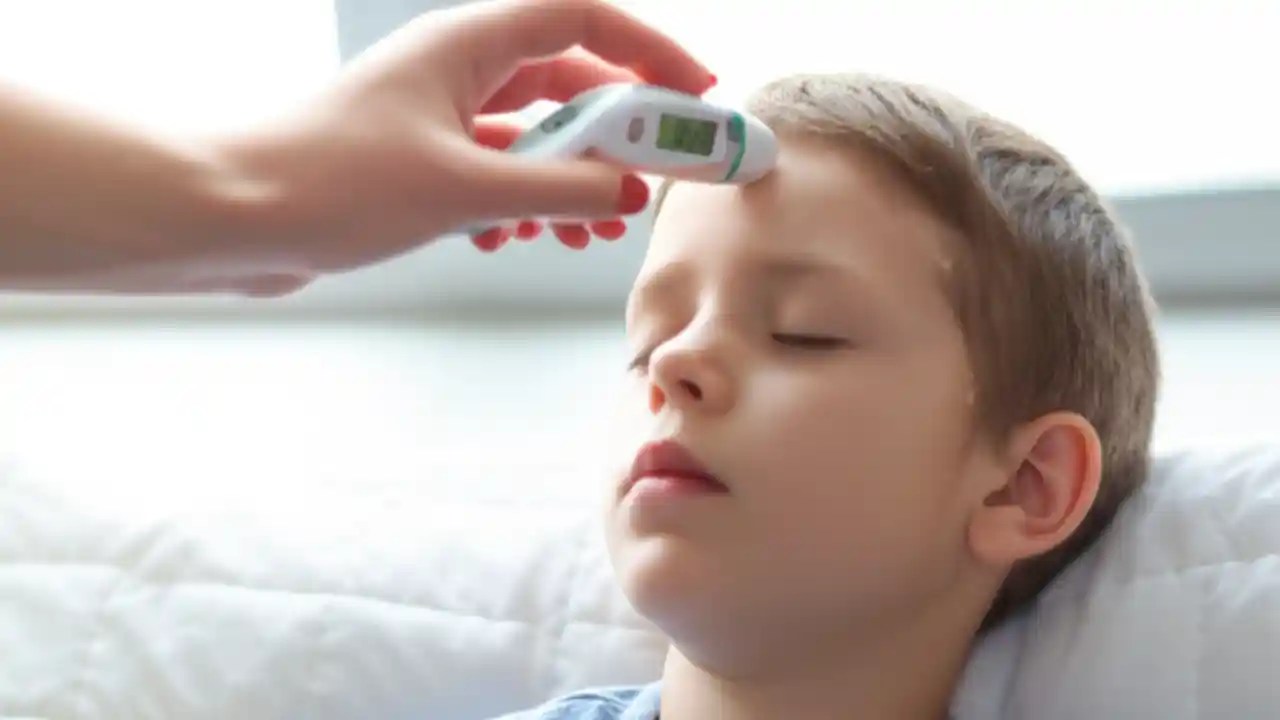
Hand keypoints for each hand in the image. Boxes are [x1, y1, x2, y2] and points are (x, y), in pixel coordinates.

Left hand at [216, 0, 715, 276]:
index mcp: (467, 46)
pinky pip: (493, 173)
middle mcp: (456, 71)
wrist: (230, 215)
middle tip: (657, 180)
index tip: (694, 94)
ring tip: (590, 231)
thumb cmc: (330, 182)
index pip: (582, 20)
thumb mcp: (463, 189)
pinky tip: (512, 240)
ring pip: (532, 137)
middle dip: (615, 136)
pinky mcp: (416, 162)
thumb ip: (557, 189)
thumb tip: (626, 190)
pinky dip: (517, 204)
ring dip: (568, 181)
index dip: (648, 51)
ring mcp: (435, 117)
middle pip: (566, 83)